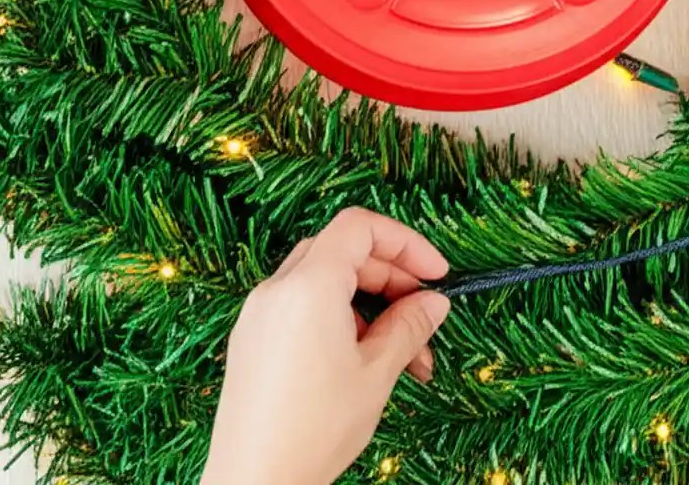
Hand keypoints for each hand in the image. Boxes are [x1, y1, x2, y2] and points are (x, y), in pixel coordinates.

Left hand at [201, 208, 451, 484]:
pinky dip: (339, 319)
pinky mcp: (253, 340)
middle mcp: (277, 290)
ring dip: (369, 306)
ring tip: (404, 356)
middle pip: (342, 253)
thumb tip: (433, 303)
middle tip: (425, 315)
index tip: (435, 274)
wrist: (254, 480)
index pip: (359, 227)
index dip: (405, 242)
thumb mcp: (376, 373)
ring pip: (323, 283)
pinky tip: (363, 361)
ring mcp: (259, 315)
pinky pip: (301, 309)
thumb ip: (408, 327)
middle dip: (391, 278)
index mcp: (308, 286)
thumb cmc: (314, 428)